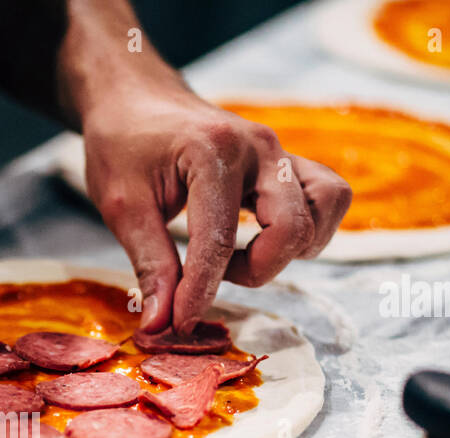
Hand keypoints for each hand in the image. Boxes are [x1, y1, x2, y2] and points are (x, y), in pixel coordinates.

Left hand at [82, 86, 350, 334]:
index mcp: (212, 151)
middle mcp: (259, 147)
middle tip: (209, 275)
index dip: (200, 292)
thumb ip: (150, 267)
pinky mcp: (288, 163)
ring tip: (240, 255)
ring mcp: (280, 152)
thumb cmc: (123, 145)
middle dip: (255, 271)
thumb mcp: (121, 207)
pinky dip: (307, 228)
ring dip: (291, 248)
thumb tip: (162, 326)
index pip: (219, 239)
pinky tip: (262, 240)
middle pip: (292, 228)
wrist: (136, 99)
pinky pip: (328, 197)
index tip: (179, 324)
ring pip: (326, 208)